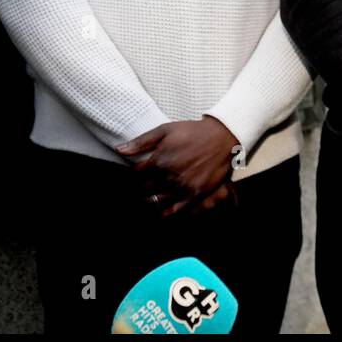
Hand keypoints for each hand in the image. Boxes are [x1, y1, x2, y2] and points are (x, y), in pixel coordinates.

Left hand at [116, 116, 240, 215]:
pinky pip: (177, 209)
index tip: (139, 172)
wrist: (223, 137)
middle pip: (147, 188)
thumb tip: (119, 150)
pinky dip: (168, 212)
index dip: (137, 172)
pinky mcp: (195, 194)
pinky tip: (164, 212)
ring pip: (159, 199)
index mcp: (159, 160)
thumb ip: (141, 141)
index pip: (137, 173)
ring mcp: (182, 186)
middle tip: (146, 184)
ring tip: (152, 196)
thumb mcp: (166, 130)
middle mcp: (169, 176)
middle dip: (145, 185)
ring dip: (153, 198)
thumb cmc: (194, 131)